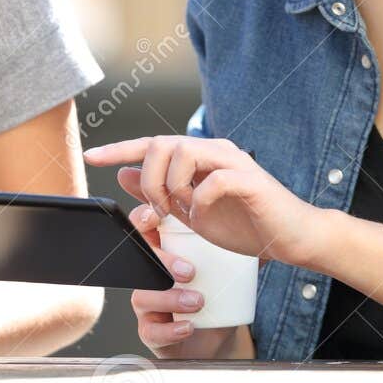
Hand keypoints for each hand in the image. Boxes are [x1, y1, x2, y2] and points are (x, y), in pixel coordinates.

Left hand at [84, 135, 329, 268]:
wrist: (291, 238)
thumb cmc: (245, 225)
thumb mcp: (191, 212)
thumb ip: (161, 193)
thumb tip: (123, 175)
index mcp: (198, 156)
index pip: (151, 144)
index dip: (119, 149)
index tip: (91, 157)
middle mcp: (213, 150)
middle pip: (161, 144)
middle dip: (148, 179)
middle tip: (159, 209)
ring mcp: (233, 161)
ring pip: (184, 152)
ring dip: (172, 187)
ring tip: (181, 212)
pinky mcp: (250, 180)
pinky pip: (213, 180)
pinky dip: (202, 200)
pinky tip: (206, 217)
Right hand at [125, 198, 252, 358]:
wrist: (217, 335)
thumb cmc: (217, 295)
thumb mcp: (227, 270)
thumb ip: (241, 251)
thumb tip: (262, 238)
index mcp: (164, 251)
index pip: (143, 228)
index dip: (143, 219)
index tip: (157, 217)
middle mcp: (150, 276)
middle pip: (141, 260)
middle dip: (163, 262)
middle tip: (190, 272)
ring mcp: (147, 305)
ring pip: (143, 297)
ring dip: (170, 299)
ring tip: (197, 302)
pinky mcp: (151, 332)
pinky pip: (151, 331)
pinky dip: (170, 330)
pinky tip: (188, 327)